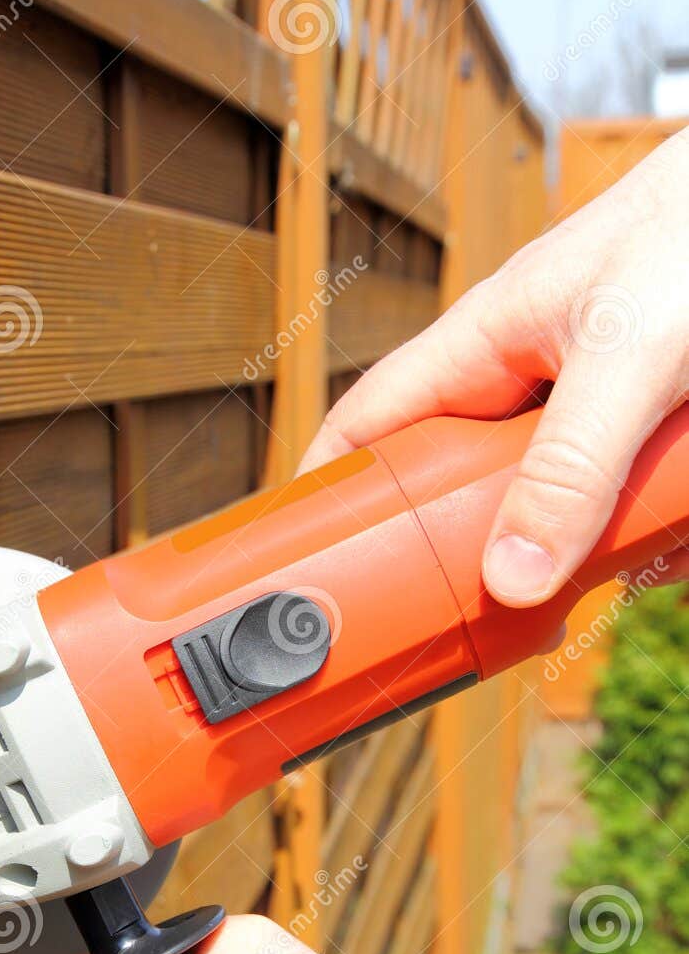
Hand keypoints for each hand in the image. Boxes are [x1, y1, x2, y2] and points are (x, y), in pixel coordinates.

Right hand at [300, 128, 688, 604]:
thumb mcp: (628, 359)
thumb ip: (569, 469)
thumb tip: (509, 582)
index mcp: (484, 342)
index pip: (371, 423)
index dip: (326, 491)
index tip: (303, 566)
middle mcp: (528, 378)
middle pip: (468, 490)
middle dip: (489, 549)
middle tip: (502, 611)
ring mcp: (591, 404)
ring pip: (561, 508)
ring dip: (593, 549)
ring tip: (634, 559)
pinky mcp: (650, 424)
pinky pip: (630, 502)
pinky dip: (657, 532)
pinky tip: (680, 540)